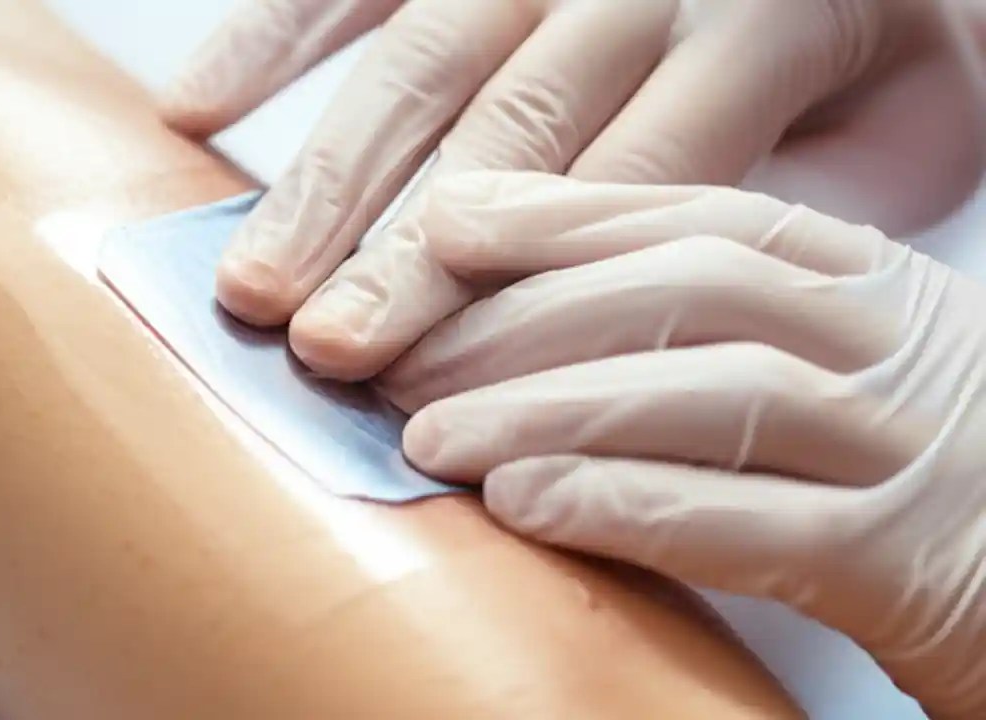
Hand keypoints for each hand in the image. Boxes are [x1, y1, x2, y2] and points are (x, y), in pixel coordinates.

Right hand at [161, 0, 982, 380]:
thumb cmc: (873, 51)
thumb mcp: (895, 136)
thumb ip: (787, 220)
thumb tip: (640, 326)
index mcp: (752, 30)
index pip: (615, 190)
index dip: (520, 299)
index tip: (434, 390)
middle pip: (504, 136)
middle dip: (404, 253)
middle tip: (324, 351)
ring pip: (420, 64)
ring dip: (324, 177)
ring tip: (253, 282)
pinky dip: (272, 35)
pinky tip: (196, 107)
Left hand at [382, 171, 985, 719]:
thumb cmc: (921, 474)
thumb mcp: (836, 373)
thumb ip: (714, 338)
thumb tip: (536, 333)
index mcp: (865, 282)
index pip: (695, 217)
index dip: (559, 218)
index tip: (441, 226)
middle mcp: (889, 339)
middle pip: (684, 289)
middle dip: (524, 318)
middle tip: (400, 356)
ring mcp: (911, 442)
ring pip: (707, 392)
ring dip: (548, 409)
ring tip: (429, 435)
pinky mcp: (917, 561)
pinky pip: (751, 522)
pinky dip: (625, 506)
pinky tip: (525, 506)